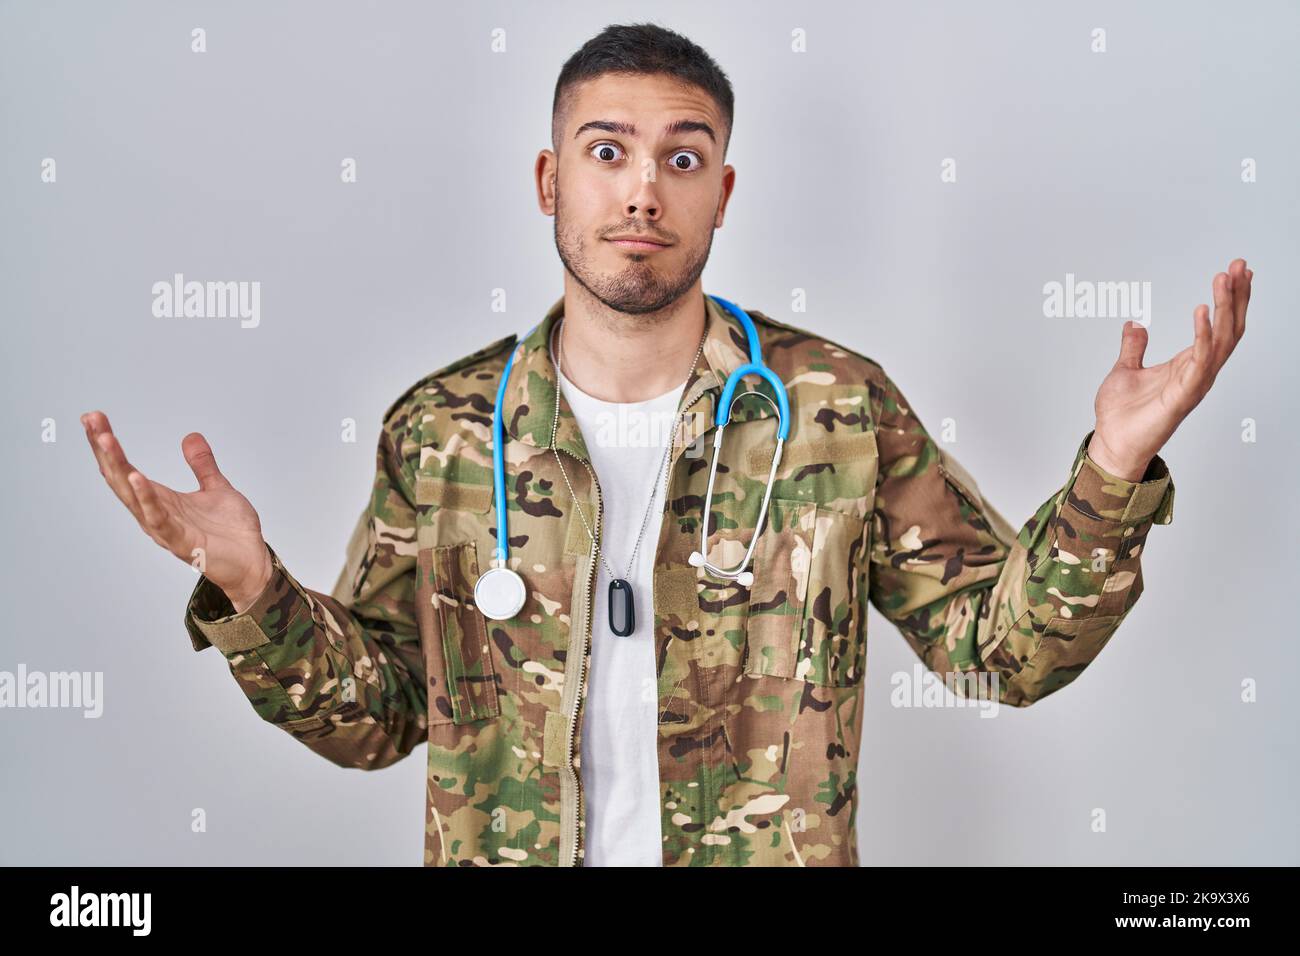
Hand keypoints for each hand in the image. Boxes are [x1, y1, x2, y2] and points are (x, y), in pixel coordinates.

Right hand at [80, 411, 273, 612]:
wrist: (252, 564)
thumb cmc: (231, 533)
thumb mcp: (216, 489)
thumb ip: (202, 465)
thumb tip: (190, 437)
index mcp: (161, 499)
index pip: (125, 469)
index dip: (108, 445)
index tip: (93, 418)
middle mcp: (155, 513)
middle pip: (121, 478)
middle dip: (105, 449)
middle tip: (91, 420)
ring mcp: (165, 529)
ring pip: (132, 496)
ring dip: (119, 467)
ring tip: (106, 440)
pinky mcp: (182, 542)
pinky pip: (159, 519)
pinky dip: (147, 499)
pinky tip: (137, 478)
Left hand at [1089, 258, 1251, 480]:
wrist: (1111, 444)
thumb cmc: (1121, 415)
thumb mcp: (1125, 370)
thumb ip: (1133, 347)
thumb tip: (1135, 325)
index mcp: (1188, 365)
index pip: (1219, 326)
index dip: (1228, 300)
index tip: (1234, 272)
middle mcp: (1198, 372)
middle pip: (1229, 328)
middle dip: (1235, 296)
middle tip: (1238, 265)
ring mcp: (1194, 384)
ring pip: (1222, 340)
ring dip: (1225, 307)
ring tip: (1224, 278)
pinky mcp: (1183, 395)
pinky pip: (1200, 361)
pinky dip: (1203, 335)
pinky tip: (1203, 311)